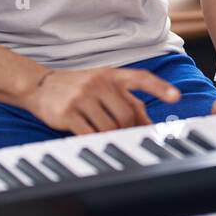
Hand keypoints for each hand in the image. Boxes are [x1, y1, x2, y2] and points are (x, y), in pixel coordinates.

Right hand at [26, 66, 180, 134]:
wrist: (40, 86)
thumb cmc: (78, 88)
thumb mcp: (103, 87)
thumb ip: (127, 101)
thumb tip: (149, 124)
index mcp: (111, 75)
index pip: (141, 78)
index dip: (160, 88)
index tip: (176, 97)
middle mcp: (98, 82)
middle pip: (126, 114)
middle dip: (129, 130)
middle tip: (125, 136)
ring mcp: (82, 97)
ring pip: (109, 127)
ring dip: (111, 137)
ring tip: (105, 137)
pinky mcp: (68, 113)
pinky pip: (89, 134)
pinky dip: (94, 141)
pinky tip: (90, 139)